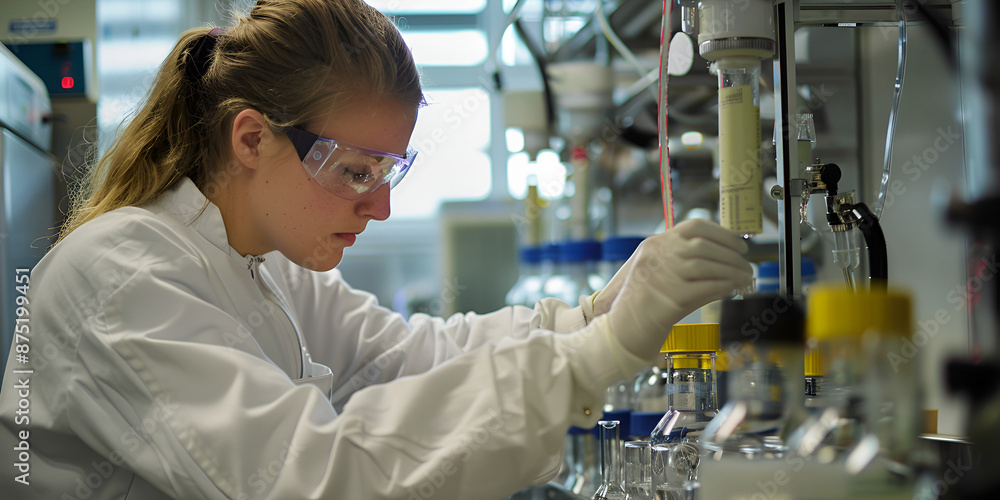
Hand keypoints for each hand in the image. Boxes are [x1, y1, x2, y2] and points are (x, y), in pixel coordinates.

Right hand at [602, 219, 752, 357]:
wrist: (619, 332)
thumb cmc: (641, 306)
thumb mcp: (658, 275)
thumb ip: (685, 264)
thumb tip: (725, 263)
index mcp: (654, 244)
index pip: (695, 227)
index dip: (723, 234)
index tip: (740, 245)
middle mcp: (658, 255)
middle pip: (706, 246)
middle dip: (733, 256)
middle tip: (748, 266)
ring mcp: (665, 274)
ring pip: (710, 265)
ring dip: (734, 271)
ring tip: (746, 279)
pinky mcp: (673, 297)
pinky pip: (709, 286)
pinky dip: (726, 286)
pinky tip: (733, 289)